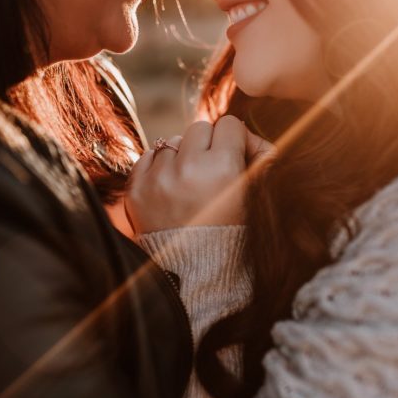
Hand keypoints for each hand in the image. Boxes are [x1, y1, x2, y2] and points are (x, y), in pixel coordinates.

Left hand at [125, 116, 272, 234]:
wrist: (193, 273)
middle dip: (207, 146)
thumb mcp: (256, 196)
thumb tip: (246, 133)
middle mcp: (189, 168)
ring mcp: (158, 178)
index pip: (229, 124)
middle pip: (200, 128)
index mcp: (223, 168)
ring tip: (189, 186)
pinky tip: (169, 190)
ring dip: (182, 157)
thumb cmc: (232, 234)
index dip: (234, 140)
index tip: (233, 158)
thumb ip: (261, 157)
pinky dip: (159, 167)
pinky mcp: (136, 188)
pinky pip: (148, 156)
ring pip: (173, 141)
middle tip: (210, 173)